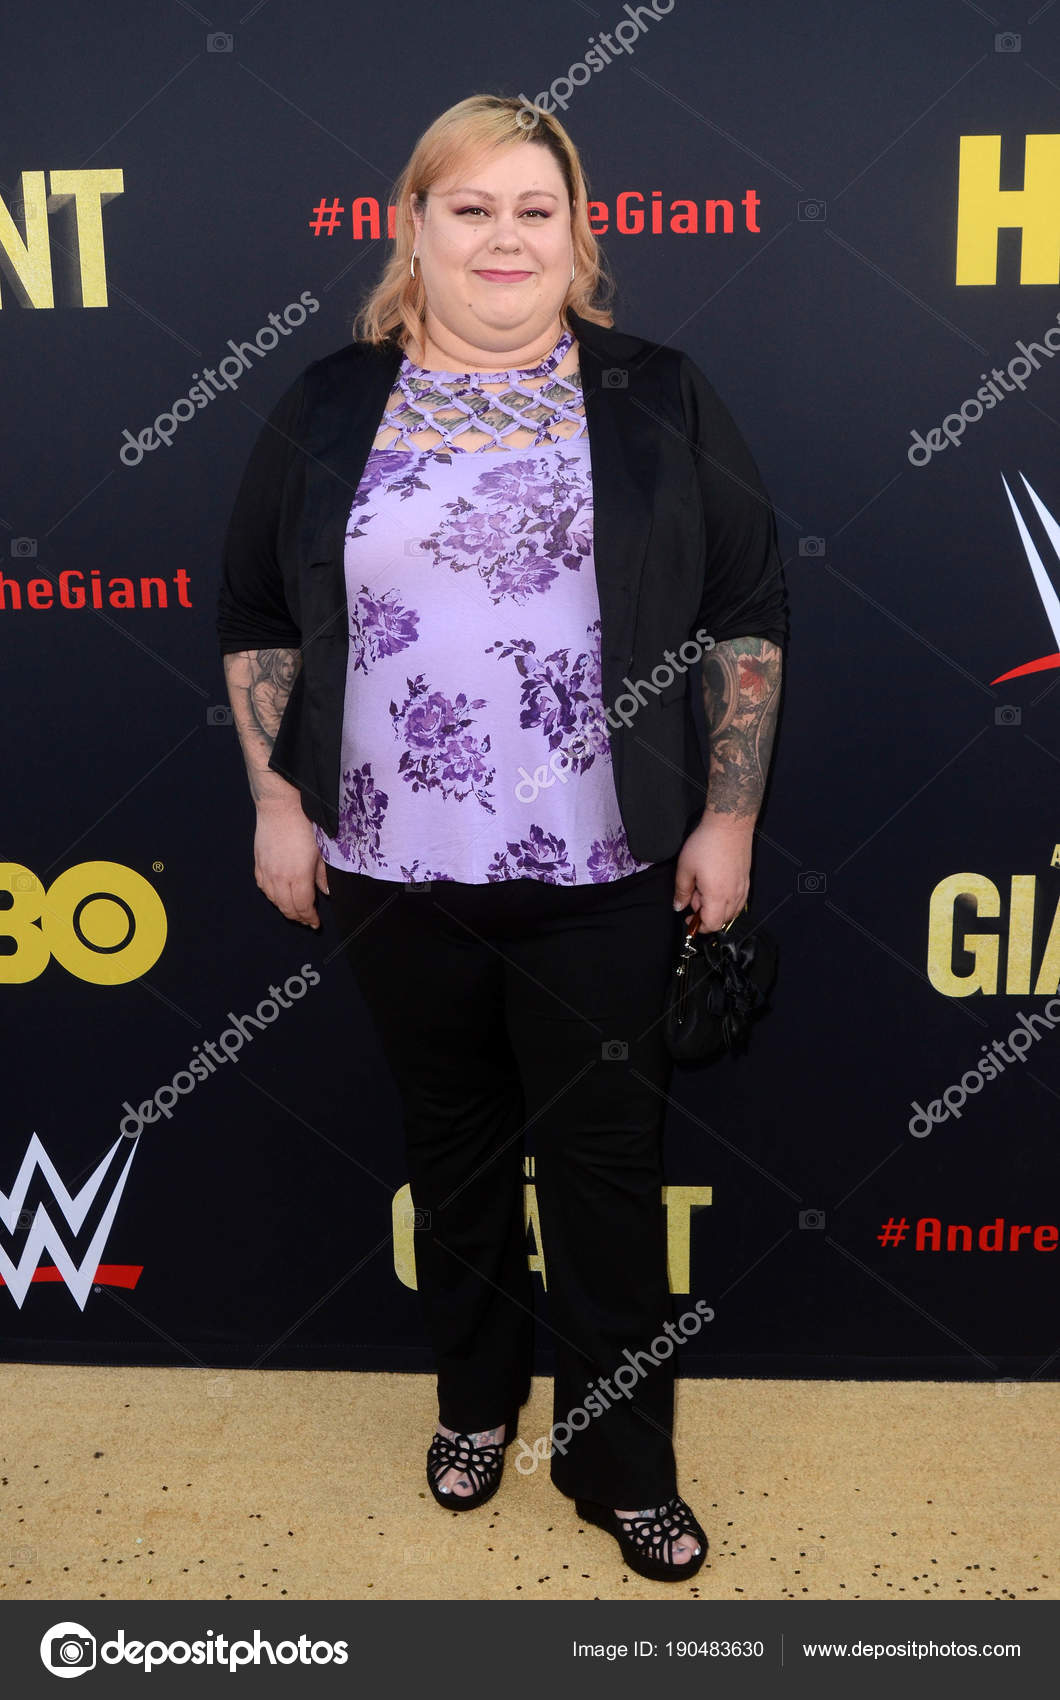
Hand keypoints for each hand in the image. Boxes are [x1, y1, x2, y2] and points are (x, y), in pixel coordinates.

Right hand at [253, 801, 329, 928]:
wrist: (280, 806)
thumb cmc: (304, 824)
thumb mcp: (320, 851)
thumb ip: (322, 875)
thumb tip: (326, 893)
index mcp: (298, 876)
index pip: (302, 907)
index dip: (309, 917)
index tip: (315, 922)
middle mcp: (279, 878)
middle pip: (287, 907)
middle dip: (298, 917)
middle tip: (306, 920)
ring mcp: (266, 871)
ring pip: (273, 899)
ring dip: (284, 908)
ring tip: (294, 911)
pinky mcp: (258, 863)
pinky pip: (263, 887)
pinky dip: (271, 895)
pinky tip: (278, 896)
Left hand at [672, 815, 751, 932]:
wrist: (729, 825)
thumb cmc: (705, 845)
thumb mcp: (685, 868)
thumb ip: (682, 891)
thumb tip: (679, 907)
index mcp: (717, 896)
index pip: (712, 925)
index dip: (699, 926)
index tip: (689, 917)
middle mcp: (734, 896)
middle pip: (722, 920)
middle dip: (706, 915)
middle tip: (694, 895)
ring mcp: (743, 888)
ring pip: (731, 912)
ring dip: (717, 908)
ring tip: (705, 888)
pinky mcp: (746, 880)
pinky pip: (739, 901)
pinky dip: (727, 901)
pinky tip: (717, 885)